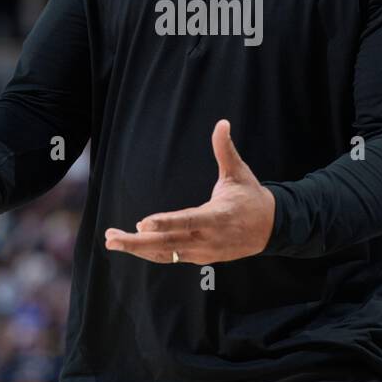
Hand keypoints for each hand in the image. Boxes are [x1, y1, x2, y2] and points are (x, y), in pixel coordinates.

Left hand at [104, 119, 274, 264]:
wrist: (270, 229)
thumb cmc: (251, 197)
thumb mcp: (239, 173)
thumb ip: (225, 150)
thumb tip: (222, 122)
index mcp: (217, 217)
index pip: (188, 221)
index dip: (165, 223)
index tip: (142, 223)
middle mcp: (208, 238)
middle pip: (168, 244)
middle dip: (138, 242)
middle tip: (111, 238)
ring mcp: (203, 252)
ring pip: (166, 253)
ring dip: (137, 248)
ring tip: (111, 240)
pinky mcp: (200, 258)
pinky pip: (171, 256)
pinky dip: (150, 252)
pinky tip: (131, 245)